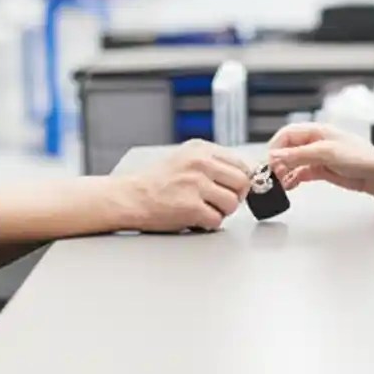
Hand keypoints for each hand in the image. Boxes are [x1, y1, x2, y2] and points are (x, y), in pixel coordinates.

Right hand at [130, 139, 251, 230]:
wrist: (130, 197)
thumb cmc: (156, 182)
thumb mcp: (186, 158)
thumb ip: (212, 163)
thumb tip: (243, 175)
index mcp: (201, 149)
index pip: (241, 164)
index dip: (239, 181)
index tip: (232, 189)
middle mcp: (200, 163)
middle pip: (242, 183)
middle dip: (235, 196)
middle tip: (221, 202)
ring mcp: (195, 184)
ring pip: (232, 203)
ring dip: (222, 211)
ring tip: (206, 209)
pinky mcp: (190, 206)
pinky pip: (217, 220)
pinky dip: (208, 224)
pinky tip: (196, 218)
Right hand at [267, 123, 373, 203]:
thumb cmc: (362, 158)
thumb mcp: (326, 153)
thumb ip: (299, 154)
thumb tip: (277, 155)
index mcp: (317, 131)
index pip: (287, 134)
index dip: (276, 147)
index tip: (269, 161)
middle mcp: (316, 142)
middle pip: (288, 149)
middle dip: (278, 161)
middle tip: (271, 175)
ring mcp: (319, 157)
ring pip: (293, 162)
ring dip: (284, 172)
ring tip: (279, 182)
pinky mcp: (323, 170)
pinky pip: (301, 173)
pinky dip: (293, 179)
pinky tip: (290, 185)